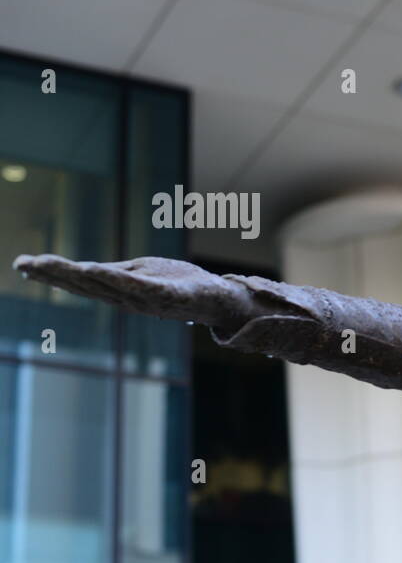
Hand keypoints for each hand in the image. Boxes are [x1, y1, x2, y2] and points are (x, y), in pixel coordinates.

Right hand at [13, 254, 254, 330]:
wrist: (219, 299)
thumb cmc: (181, 284)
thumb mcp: (143, 274)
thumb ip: (117, 273)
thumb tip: (85, 268)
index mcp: (119, 292)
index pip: (79, 281)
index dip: (50, 273)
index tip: (22, 263)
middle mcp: (126, 299)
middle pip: (83, 284)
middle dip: (52, 274)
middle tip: (22, 263)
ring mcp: (145, 299)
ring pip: (103, 285)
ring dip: (73, 275)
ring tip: (47, 264)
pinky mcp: (166, 295)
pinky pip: (137, 287)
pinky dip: (115, 279)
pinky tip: (94, 269)